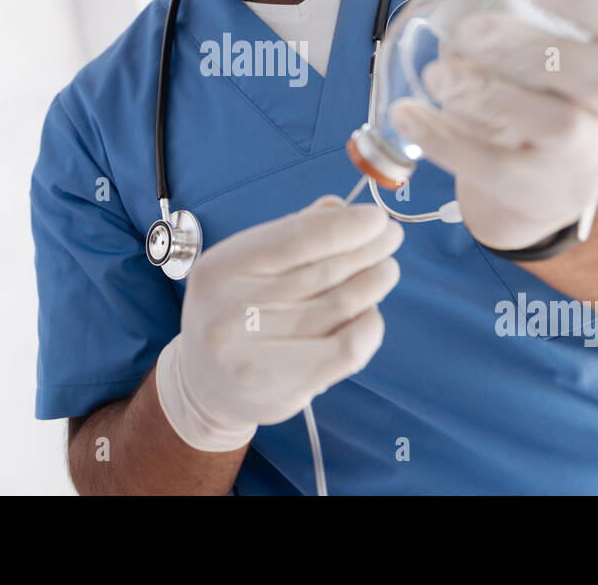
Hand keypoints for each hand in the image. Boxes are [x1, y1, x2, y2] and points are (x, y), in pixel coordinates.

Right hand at [155, 196, 402, 450]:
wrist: (206, 384)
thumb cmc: (235, 310)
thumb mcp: (246, 263)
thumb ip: (293, 233)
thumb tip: (342, 209)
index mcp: (221, 270)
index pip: (297, 239)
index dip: (346, 225)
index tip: (376, 218)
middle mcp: (232, 312)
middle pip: (324, 272)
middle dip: (369, 249)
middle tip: (391, 237)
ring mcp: (257, 354)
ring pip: (341, 306)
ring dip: (374, 282)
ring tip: (386, 270)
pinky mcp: (285, 387)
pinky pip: (348, 348)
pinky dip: (370, 325)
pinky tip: (372, 312)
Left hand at [389, 0, 597, 250]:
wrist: (531, 183)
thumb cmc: (534, 88)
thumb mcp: (524, 33)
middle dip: (532, 45)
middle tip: (471, 29)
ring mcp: (586, 155)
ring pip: (556, 124)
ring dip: (491, 93)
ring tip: (437, 73)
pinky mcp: (540, 189)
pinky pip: (499, 168)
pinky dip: (448, 140)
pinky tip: (407, 114)